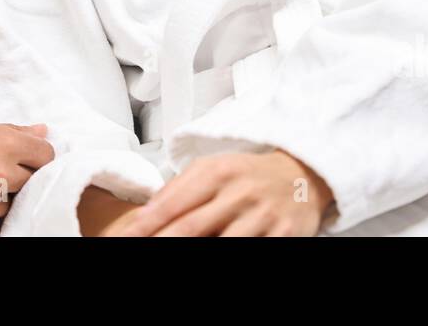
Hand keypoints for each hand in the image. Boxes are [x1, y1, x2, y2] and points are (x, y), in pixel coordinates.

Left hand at [99, 150, 333, 236]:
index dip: (146, 225)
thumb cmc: (248, 174)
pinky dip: (230, 253)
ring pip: (223, 243)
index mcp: (218, 171)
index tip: (126, 237)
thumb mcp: (213, 168)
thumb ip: (179, 187)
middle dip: (163, 241)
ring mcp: (262, 215)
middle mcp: (239, 191)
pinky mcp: (282, 233)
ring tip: (168, 256)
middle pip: (192, 227)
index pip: (174, 203)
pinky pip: (251, 250)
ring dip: (193, 251)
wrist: (301, 175)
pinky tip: (215, 259)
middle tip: (136, 250)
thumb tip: (144, 214)